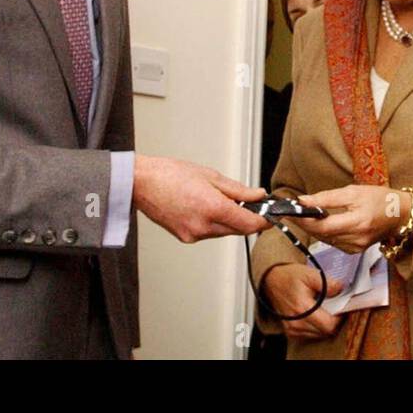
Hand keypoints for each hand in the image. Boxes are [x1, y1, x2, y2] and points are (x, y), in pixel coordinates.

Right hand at [132, 155, 269, 242]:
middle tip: (247, 202)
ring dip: (228, 220)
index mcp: (212, 208)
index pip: (249, 224)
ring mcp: (193, 234)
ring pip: (223, 231)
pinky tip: (202, 206)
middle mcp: (204, 226)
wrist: (141, 184)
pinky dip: (212, 222)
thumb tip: (258, 195)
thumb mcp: (210, 175)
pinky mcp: (185, 237)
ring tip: (216, 199)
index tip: (270, 216)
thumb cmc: (170, 174)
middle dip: (245, 218)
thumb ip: (238, 189)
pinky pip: (208, 233)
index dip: (263, 221)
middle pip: (238, 229)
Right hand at [263, 263, 345, 340]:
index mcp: (302, 308)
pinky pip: (310, 335)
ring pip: (319, 335)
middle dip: (332, 320)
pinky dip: (316, 327)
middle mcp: (296, 322)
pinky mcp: (291, 332)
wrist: (272, 280)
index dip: (339, 318)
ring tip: (322, 309)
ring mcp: (292, 329)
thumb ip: (328, 283)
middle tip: (332, 306)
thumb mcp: (310, 274)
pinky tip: (314, 315)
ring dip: (324, 324)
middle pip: (325, 332)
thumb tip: (340, 290)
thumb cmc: (289, 277)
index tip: (342, 308)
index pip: (329, 325)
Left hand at [295, 185, 407, 253]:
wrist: (400, 214)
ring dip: (314, 229)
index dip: (304, 221)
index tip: (291, 212)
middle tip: (294, 212)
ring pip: (326, 240)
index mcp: (357, 222)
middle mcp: (357, 238)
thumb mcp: (353, 192)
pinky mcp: (356, 250)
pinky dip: (326, 234)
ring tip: (305, 216)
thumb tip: (304, 200)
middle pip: (322, 235)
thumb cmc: (380, 199)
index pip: (323, 226)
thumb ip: (327, 197)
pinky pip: (334, 243)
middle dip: (306, 223)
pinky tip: (323, 224)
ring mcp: (356, 247)